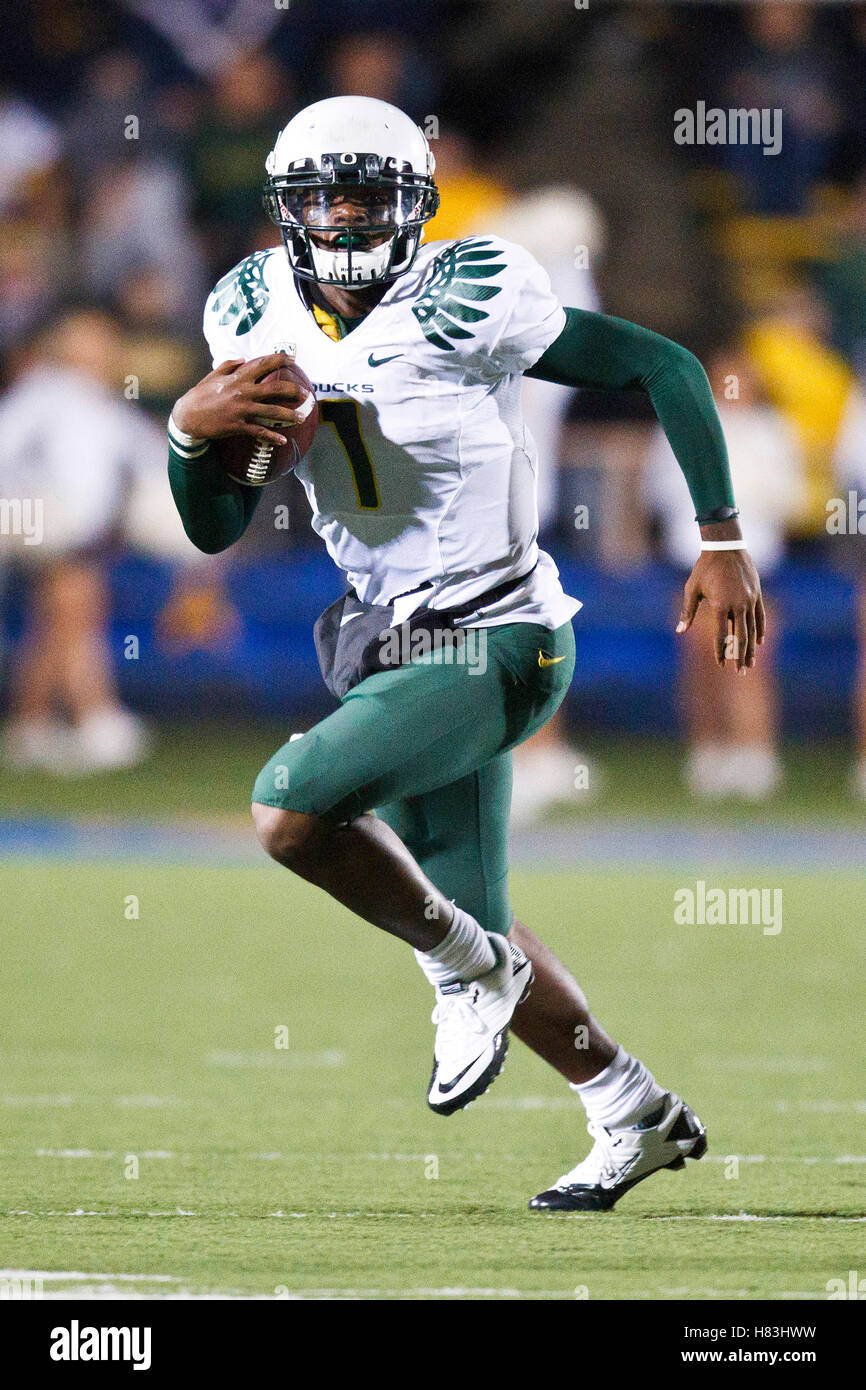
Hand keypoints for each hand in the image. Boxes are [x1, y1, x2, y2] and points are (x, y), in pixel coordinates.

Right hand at [172, 354, 308, 447]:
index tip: (292, 359)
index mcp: (237, 378)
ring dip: (289, 414)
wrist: (187, 417)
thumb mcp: (212, 376)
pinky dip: (272, 436)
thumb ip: (228, 365)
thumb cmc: (199, 395)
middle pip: (274, 388)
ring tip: (302, 416)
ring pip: (271, 411)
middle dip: (292, 389)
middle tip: (306, 393)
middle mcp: (242, 392)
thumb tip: (243, 358)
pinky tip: (283, 440)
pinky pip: (259, 431)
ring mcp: (241, 409)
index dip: (279, 359)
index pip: (262, 364)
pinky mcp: (238, 425)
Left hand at [676, 526, 764, 670]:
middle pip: (740, 636)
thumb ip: (687, 611)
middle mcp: (737, 605)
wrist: (725, 547)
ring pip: (752, 629)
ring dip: (751, 647)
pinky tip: (759, 642)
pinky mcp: (757, 594)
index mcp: (720, 605)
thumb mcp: (692, 588)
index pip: (720, 635)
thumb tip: (679, 631)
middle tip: (739, 671)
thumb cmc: (705, 568)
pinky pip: (760, 616)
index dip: (720, 651)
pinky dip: (760, 630)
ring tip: (750, 663)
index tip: (720, 664)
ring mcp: (750, 599)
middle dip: (739, 656)